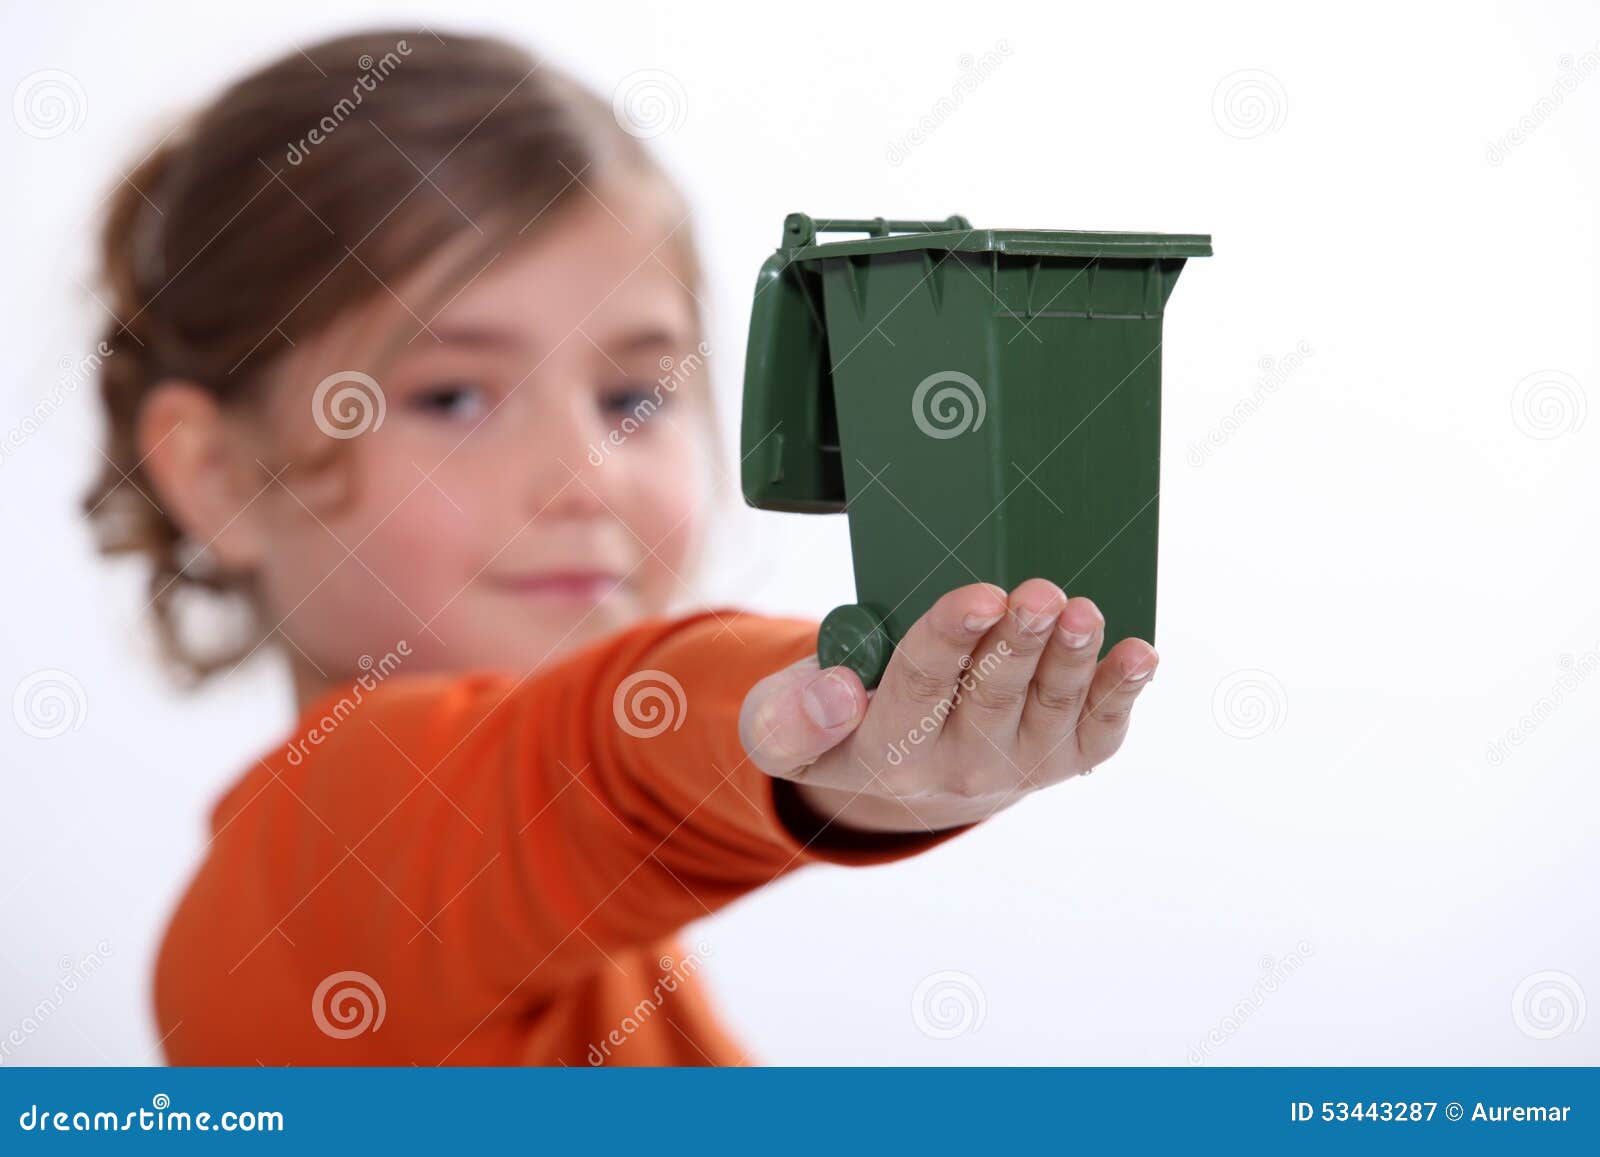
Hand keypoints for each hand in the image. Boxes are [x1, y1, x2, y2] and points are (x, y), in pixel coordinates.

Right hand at [738, 579, 1158, 835]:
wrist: (903, 775)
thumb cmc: (841, 723)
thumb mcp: (780, 726)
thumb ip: (788, 718)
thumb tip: (838, 691)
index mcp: (886, 752)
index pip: (919, 686)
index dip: (951, 638)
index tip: (978, 597)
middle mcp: (958, 766)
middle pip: (993, 695)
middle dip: (1019, 643)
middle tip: (1038, 595)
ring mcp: (1019, 764)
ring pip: (1051, 708)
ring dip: (1074, 660)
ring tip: (1085, 613)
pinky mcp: (1063, 759)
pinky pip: (1099, 731)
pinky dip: (1122, 692)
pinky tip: (1139, 654)